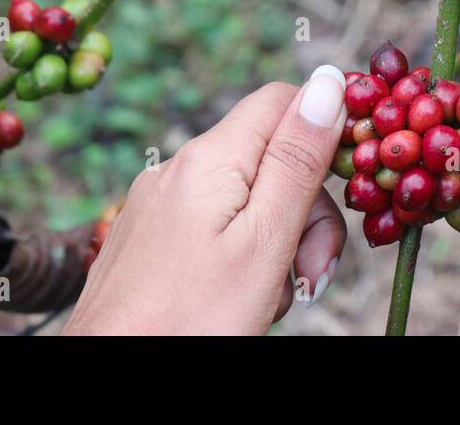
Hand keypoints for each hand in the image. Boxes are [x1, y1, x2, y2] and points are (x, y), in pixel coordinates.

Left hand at [63, 66, 348, 334]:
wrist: (110, 379)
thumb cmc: (190, 321)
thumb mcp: (265, 240)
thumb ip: (298, 159)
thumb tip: (328, 80)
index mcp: (210, 158)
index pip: (285, 100)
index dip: (327, 132)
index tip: (349, 187)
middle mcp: (179, 170)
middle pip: (271, 158)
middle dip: (306, 211)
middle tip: (311, 274)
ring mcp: (160, 205)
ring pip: (248, 200)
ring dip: (278, 244)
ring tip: (271, 299)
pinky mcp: (150, 239)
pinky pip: (216, 229)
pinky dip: (242, 259)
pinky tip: (240, 300)